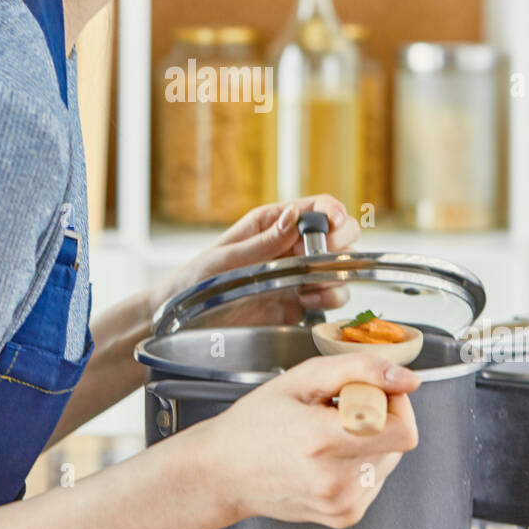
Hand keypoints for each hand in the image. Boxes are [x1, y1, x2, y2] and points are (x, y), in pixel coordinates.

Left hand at [150, 194, 359, 319]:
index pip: (317, 207)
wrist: (188, 321)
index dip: (333, 211)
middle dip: (339, 245)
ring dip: (335, 275)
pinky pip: (331, 296)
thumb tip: (295, 217)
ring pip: (341, 267)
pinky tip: (306, 301)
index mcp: (274, 223)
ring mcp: (300, 274)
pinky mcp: (302, 302)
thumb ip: (264, 241)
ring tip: (309, 287)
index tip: (335, 223)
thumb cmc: (200, 279)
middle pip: (340, 235)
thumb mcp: (228, 257)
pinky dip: (329, 298)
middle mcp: (292, 246)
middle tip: (321, 259)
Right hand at [200, 353, 420, 527]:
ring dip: (371, 441)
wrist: (225, 472)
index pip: (403, 428)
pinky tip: (329, 456)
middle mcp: (335, 480)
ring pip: (390, 460)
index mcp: (322, 440)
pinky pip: (376, 479)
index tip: (369, 392)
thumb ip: (359, 369)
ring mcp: (342, 504)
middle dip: (380, 417)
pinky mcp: (345, 516)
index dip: (394, 402)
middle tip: (339, 411)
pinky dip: (362, 462)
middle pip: (399, 442)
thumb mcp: (301, 379)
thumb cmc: (255, 423)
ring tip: (329, 434)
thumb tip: (406, 378)